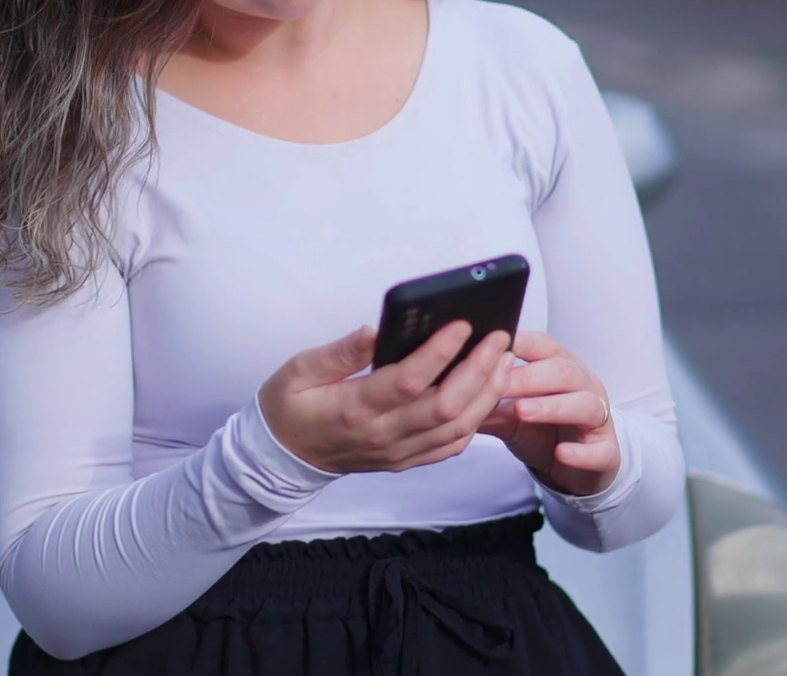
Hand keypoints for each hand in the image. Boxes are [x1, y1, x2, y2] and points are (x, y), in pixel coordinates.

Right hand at [258, 321, 513, 474]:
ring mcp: (396, 452)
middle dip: (479, 370)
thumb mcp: (299, 370)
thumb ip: (340, 352)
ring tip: (503, 361)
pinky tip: (486, 395)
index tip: (462, 324)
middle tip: (498, 338)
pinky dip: (475, 422)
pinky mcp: (404, 461)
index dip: (440, 351)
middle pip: (445, 406)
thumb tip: (375, 331)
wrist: (283, 457)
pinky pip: (450, 447)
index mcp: (354, 409)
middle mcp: (382, 435)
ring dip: (487, 394)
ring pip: (457, 429)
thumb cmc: (289, 408)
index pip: (408, 381)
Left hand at [480, 330, 619, 496]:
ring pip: (585, 404)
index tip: (493, 343)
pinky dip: (580, 452)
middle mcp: (584, 385)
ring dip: (552, 407)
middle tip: (499, 384)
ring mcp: (598, 418)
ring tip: (522, 411)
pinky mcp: (607, 451)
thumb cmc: (541, 430)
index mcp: (560, 367)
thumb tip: (448, 384)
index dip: (522, 343)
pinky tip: (562, 453)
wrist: (575, 467)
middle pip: (564, 371)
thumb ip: (487, 399)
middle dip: (530, 376)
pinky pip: (598, 450)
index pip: (545, 346)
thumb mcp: (510, 415)